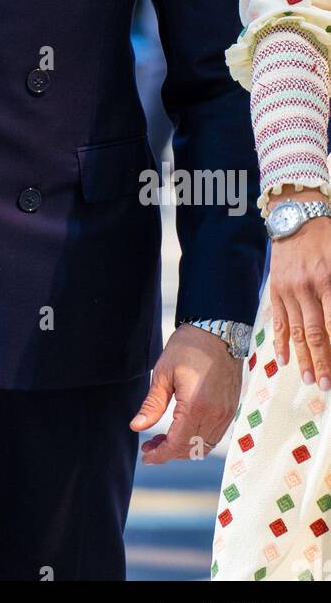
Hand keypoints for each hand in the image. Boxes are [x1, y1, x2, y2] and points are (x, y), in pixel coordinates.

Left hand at [129, 324, 241, 464]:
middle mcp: (215, 414)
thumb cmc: (188, 348)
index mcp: (196, 407)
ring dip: (185, 448)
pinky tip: (183, 430)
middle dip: (169, 453)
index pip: (177, 444)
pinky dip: (198, 439)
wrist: (217, 331)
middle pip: (191, 449)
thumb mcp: (163, 374)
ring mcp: (226, 413)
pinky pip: (215, 435)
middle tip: (150, 445)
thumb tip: (137, 427)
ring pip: (205, 446)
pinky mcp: (231, 408)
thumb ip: (152, 404)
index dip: (160, 455)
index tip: (146, 456)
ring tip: (164, 439)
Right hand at [270, 211, 330, 389]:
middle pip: (315, 333)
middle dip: (322, 362)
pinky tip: (283, 360)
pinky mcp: (276, 289)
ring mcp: (288, 290)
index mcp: (328, 280)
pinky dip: (281, 341)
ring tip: (308, 379)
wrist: (295, 217)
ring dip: (303, 358)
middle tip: (325, 385)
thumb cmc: (327, 238)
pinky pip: (278, 320)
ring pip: (296, 331)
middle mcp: (306, 288)